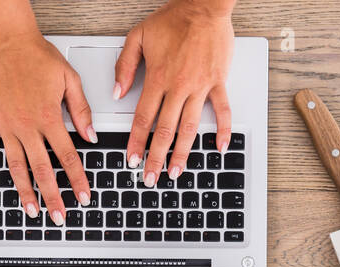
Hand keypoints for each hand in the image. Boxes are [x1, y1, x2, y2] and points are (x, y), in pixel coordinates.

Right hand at [0, 29, 95, 223]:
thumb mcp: (68, 78)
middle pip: (43, 169)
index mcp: (48, 118)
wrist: (6, 40)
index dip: (77, 180)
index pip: (68, 157)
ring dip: (24, 191)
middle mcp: (27, 126)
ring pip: (16, 166)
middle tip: (58, 217)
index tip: (83, 197)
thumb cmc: (36, 54)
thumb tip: (90, 135)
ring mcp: (6, 125)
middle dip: (53, 196)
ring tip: (30, 211)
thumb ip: (80, 109)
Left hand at [115, 0, 234, 185]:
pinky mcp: (218, 82)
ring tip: (176, 172)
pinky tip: (219, 147)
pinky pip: (222, 110)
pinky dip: (222, 130)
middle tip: (151, 177)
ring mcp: (200, 86)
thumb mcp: (138, 36)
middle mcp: (178, 86)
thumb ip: (125, 66)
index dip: (135, 142)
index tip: (132, 160)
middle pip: (164, 130)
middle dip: (156, 157)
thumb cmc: (174, 19)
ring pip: (189, 127)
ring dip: (181, 153)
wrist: (204, 6)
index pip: (142, 118)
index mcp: (157, 78)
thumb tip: (117, 92)